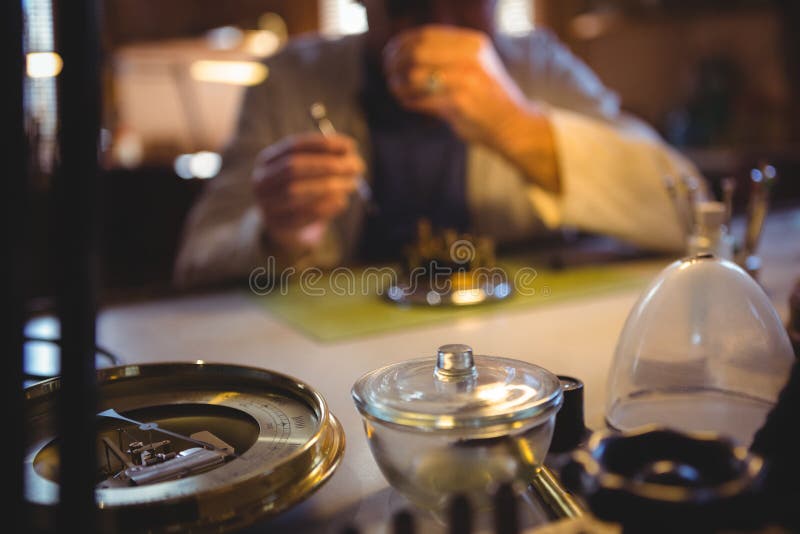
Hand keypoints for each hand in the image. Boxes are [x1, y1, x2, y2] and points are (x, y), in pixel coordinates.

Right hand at [252, 133, 364, 252]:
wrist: (282, 223)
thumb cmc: (301, 188)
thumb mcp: (308, 170)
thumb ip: (326, 158)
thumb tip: (350, 150)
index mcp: (267, 160)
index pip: (294, 145)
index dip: (323, 144)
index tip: (351, 146)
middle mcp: (261, 180)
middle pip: (293, 168)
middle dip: (328, 165)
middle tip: (356, 166)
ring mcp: (266, 204)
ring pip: (296, 192)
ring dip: (328, 187)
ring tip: (352, 184)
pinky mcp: (277, 225)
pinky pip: (302, 215)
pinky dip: (325, 207)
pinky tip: (342, 201)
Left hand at [384, 25, 559, 191]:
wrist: (513, 124)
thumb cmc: (487, 97)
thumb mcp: (474, 65)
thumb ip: (447, 55)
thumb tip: (404, 51)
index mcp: (472, 43)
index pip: (426, 35)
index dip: (401, 44)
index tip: (389, 55)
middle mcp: (470, 56)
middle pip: (417, 52)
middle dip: (396, 63)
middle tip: (388, 74)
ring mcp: (466, 78)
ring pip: (415, 75)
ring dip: (399, 84)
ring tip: (396, 90)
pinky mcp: (460, 102)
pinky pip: (422, 99)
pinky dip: (409, 101)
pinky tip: (407, 103)